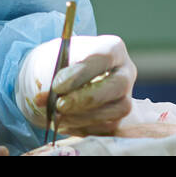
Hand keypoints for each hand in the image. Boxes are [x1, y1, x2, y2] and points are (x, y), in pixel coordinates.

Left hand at [18, 35, 136, 136]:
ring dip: (83, 116)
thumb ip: (52, 74)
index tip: (57, 86)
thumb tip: (49, 94)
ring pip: (117, 110)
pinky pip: (108, 128)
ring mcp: (126, 96)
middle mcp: (125, 72)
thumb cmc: (60, 65)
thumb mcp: (53, 61)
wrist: (62, 83)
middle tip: (60, 105)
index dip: (82, 72)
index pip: (104, 57)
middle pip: (119, 85)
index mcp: (113, 48)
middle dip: (87, 98)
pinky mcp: (119, 118)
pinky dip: (83, 127)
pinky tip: (64, 123)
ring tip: (57, 116)